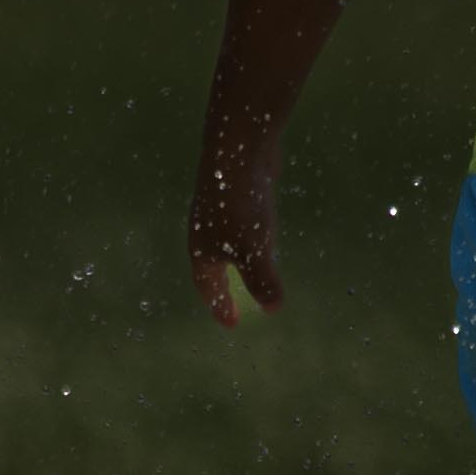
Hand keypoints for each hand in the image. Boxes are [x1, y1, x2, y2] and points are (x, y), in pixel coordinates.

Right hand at [188, 129, 285, 326]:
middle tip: (233, 303)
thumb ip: (262, 280)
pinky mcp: (235, 194)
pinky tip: (265, 232)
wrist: (237, 151)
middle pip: (211, 267)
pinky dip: (248, 237)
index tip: (231, 323)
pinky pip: (240, 224)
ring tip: (250, 271)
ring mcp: (219, 211)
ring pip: (225, 244)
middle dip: (222, 286)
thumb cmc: (240, 206)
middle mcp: (206, 231)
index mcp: (203, 250)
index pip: (208, 287)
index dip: (220, 306)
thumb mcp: (254, 250)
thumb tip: (273, 308)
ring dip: (234, 260)